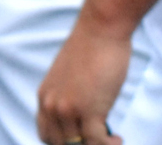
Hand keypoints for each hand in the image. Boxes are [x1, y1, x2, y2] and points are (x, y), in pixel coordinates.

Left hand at [36, 22, 133, 144]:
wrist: (101, 29)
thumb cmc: (92, 49)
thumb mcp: (71, 79)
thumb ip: (70, 99)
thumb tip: (84, 123)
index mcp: (44, 96)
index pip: (46, 134)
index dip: (64, 142)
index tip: (82, 139)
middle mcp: (51, 105)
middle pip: (60, 143)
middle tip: (100, 139)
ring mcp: (67, 109)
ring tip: (111, 140)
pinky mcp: (87, 110)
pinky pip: (96, 142)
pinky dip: (109, 143)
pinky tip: (117, 138)